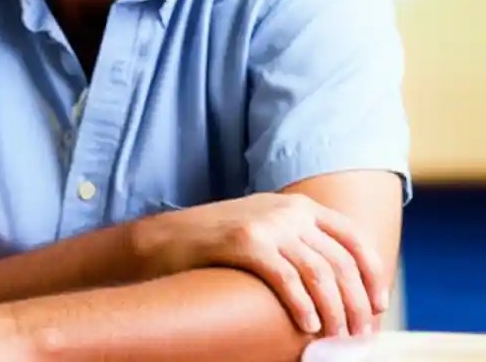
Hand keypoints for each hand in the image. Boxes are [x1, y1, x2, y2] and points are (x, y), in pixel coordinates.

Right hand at [135, 192, 385, 337]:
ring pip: (320, 274)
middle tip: (361, 334)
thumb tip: (339, 283)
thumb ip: (298, 242)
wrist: (164, 239)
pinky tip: (308, 326)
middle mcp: (287, 211)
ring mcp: (266, 224)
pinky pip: (288, 280)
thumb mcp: (265, 228)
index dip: (372, 273)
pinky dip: (303, 306)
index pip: (353, 238)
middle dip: (357, 302)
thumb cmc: (217, 244)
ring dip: (336, 311)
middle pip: (340, 261)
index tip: (378, 304)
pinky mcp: (245, 243)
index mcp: (298, 205)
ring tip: (337, 336)